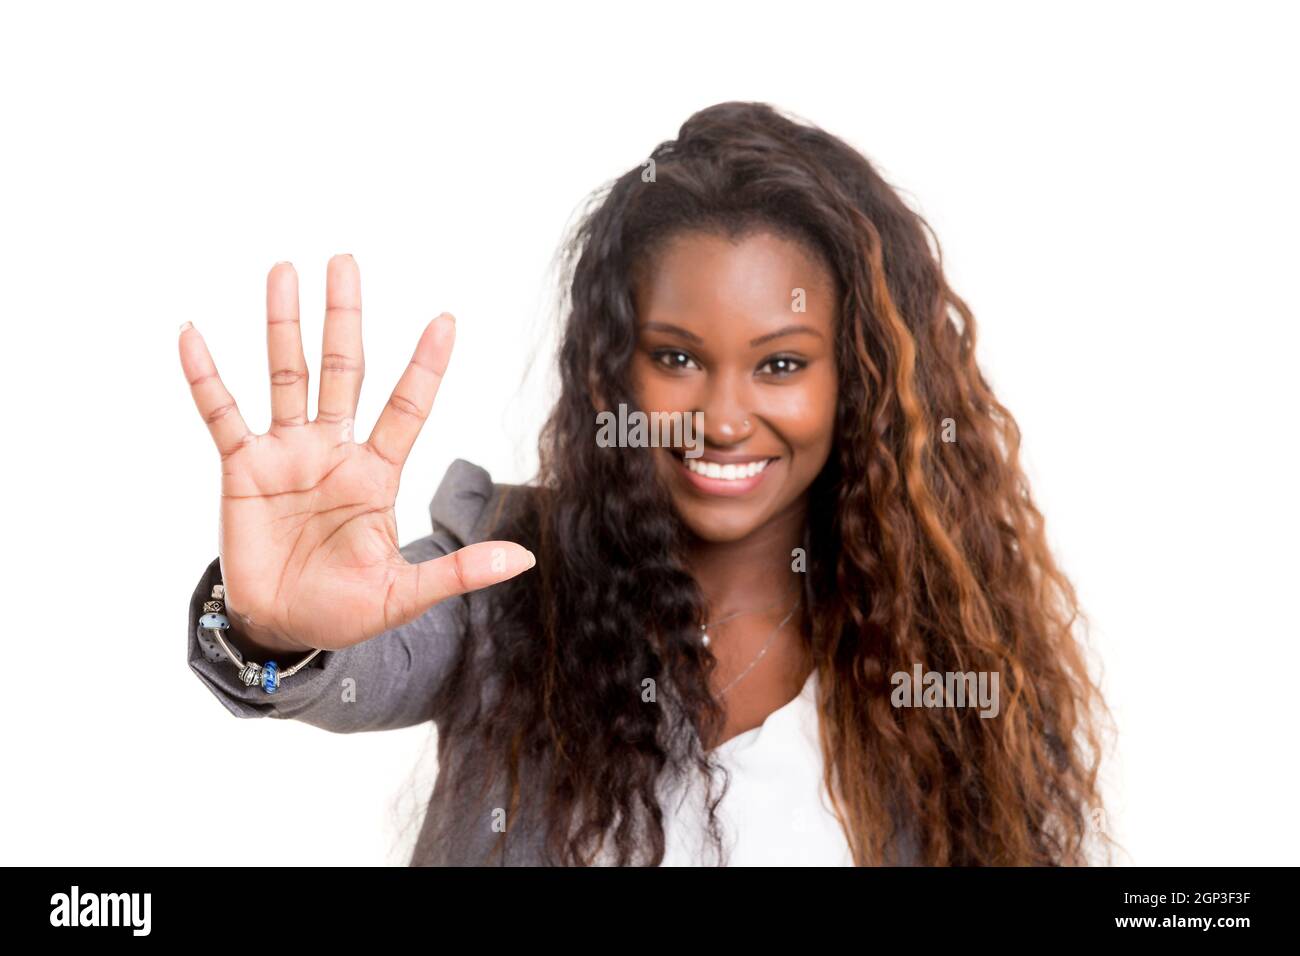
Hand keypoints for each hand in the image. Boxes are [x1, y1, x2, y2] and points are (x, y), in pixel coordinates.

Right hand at [178, 255, 534, 652]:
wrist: (284, 629)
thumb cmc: (345, 608)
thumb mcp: (404, 593)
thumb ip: (458, 570)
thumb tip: (524, 556)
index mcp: (376, 475)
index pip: (406, 409)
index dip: (424, 367)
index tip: (446, 319)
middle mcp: (334, 450)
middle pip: (344, 370)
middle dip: (346, 317)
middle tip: (346, 261)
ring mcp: (287, 454)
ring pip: (287, 376)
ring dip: (284, 325)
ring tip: (284, 270)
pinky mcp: (243, 468)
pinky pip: (222, 414)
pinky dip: (205, 377)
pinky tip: (192, 335)